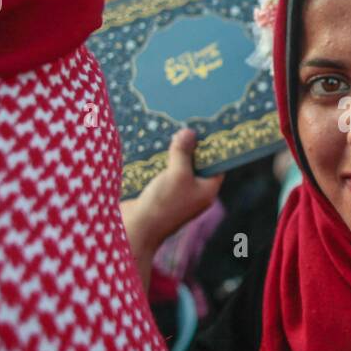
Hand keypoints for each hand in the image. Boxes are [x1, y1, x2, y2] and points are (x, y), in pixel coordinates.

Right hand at [120, 128, 222, 289]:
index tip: (207, 125)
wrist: (135, 229)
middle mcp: (194, 191)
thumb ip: (183, 152)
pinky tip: (152, 144)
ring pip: (176, 166)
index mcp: (207, 190)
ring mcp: (175, 192)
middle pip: (195, 162)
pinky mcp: (157, 191)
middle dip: (189, 145)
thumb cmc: (163, 203)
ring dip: (171, 151)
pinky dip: (158, 160)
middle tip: (185, 122)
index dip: (212, 145)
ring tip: (169, 127)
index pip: (216, 163)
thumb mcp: (177, 174)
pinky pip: (161, 172)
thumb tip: (189, 133)